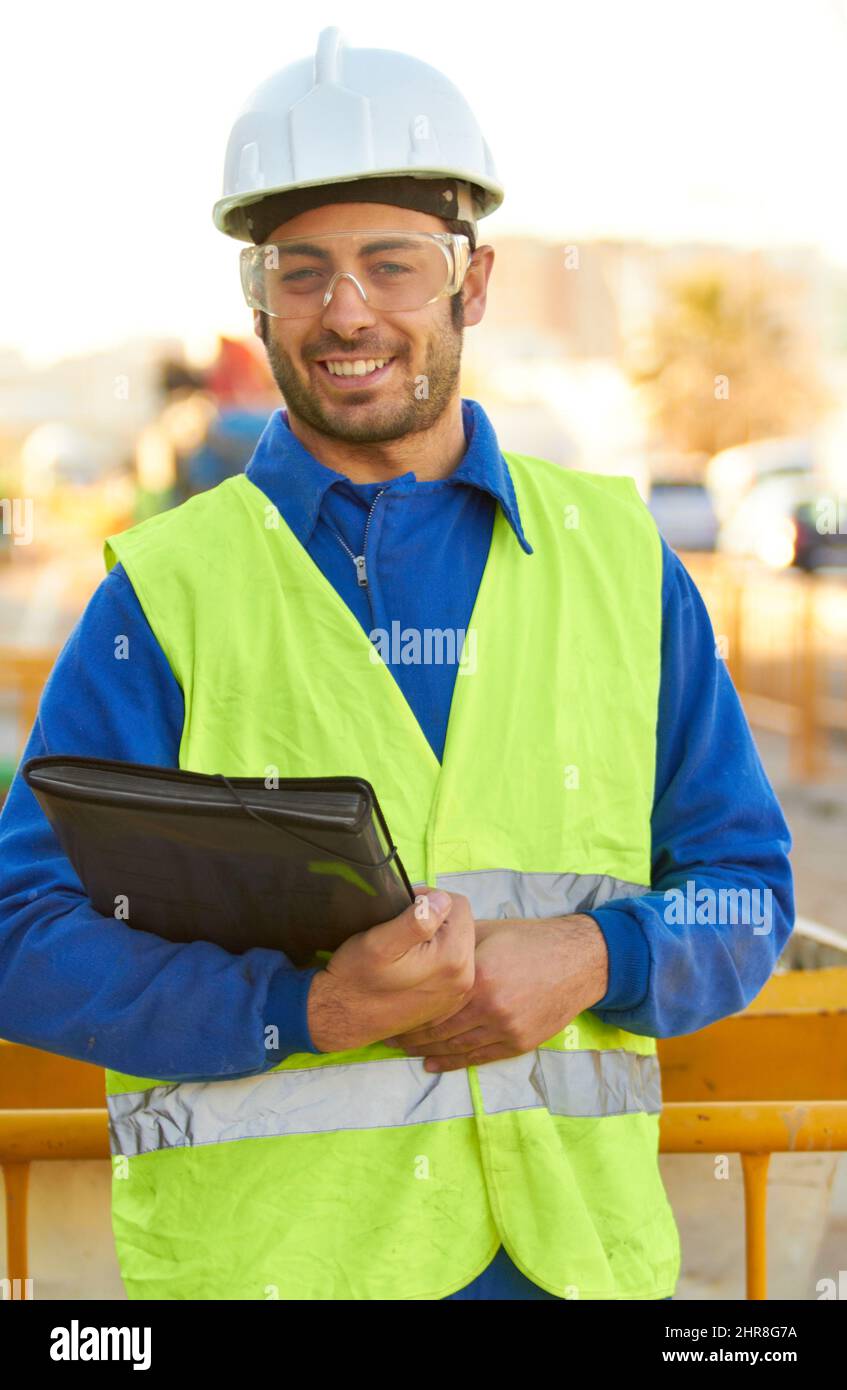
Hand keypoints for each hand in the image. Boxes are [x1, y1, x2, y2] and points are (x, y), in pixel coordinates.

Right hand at [306, 889, 474, 1052]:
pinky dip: (433, 958)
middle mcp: (464, 978)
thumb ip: (416, 920)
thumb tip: (444, 900)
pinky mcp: (448, 1002)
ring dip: (435, 938)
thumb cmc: (356, 978)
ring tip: (403, 948)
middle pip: (461, 925)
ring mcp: (457, 993)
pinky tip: (409, 966)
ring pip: (456, 944)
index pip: (458, 905)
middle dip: (435, 919)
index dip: (430, 899)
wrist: (342, 1020)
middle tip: (401, 929)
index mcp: (453, 959)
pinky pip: (450, 965)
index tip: (403, 911)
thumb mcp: (379, 943)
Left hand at [386, 914, 608, 1070]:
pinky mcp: (519, 1043)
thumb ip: (453, 940)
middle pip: (439, 1030)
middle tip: (388, 1038)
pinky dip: (452, 1062)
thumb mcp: (486, 931)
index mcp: (478, 977)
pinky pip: (478, 1057)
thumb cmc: (528, 940)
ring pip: (456, 1047)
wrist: (577, 960)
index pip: (432, 1002)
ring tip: (405, 1050)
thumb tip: (418, 932)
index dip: (407, 1011)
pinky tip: (433, 1063)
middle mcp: (490, 1007)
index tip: (388, 1012)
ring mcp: (505, 1029)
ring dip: (427, 1051)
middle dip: (411, 1036)